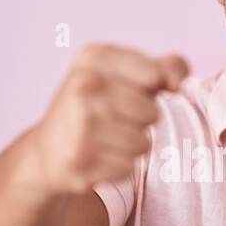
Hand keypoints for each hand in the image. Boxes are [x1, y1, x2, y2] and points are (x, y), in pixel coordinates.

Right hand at [29, 44, 188, 194]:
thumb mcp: (125, 74)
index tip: (136, 89)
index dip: (153, 88)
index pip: (154, 75)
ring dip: (131, 146)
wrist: (48, 150)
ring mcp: (79, 124)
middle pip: (151, 112)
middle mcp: (83, 86)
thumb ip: (165, 68)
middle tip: (113, 118)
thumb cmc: (95, 106)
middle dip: (141, 120)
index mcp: (93, 58)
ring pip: (142, 144)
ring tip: (104, 138)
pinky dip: (117, 166)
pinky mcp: (80, 160)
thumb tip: (177, 82)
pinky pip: (127, 168)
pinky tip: (96, 157)